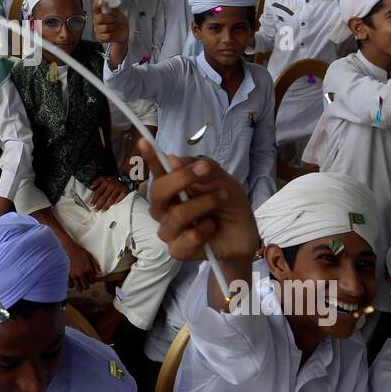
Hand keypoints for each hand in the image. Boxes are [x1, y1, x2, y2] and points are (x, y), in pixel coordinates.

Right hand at [60, 234, 100, 291]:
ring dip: (80, 287)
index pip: (93, 281)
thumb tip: (100, 274)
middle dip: (87, 285)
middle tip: (86, 282)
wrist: (69, 249)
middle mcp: (81, 273)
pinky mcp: (67, 275)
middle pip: (86, 286)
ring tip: (80, 284)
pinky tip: (73, 282)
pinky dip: (72, 285)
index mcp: (88, 269)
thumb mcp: (90, 257)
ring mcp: (74, 275)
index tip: (91, 278)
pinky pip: (70, 285)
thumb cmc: (80, 252)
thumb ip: (96, 266)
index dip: (92, 280)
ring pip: (79, 288)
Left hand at [88, 176, 131, 211]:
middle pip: (104, 197)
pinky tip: (113, 205)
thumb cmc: (111, 179)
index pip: (98, 192)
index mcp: (105, 182)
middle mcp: (111, 185)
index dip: (94, 199)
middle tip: (95, 210)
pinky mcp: (124, 191)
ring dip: (106, 206)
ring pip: (111, 199)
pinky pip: (120, 198)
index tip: (91, 205)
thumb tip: (91, 187)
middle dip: (99, 205)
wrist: (124, 176)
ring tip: (102, 210)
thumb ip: (96, 181)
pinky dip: (116, 202)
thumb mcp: (103, 177)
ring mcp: (118, 188)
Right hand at [92, 0, 127, 43]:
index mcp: (99, 14)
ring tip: (115, 27)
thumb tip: (106, 3)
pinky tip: (114, 33)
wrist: (124, 33)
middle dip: (110, 18)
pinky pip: (107, 36)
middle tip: (114, 19)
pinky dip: (113, 34)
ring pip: (105, 27)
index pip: (95, 8)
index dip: (97, 4)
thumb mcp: (118, 13)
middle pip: (100, 18)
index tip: (101, 1)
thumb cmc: (119, 22)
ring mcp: (97, 30)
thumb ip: (111, 8)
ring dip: (113, 27)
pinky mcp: (100, 38)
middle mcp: (97, 22)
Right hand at [138, 139, 259, 262]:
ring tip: (219, 200)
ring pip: (174, 216)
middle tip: (204, 171)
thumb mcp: (224, 181)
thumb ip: (203, 170)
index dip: (149, 157)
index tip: (145, 141)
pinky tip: (211, 227)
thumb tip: (173, 159)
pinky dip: (202, 230)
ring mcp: (170, 230)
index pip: (158, 172)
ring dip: (201, 205)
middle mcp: (166, 208)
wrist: (245, 234)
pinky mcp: (179, 250)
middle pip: (157, 192)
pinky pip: (184, 240)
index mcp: (174, 189)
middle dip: (180, 179)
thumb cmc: (229, 206)